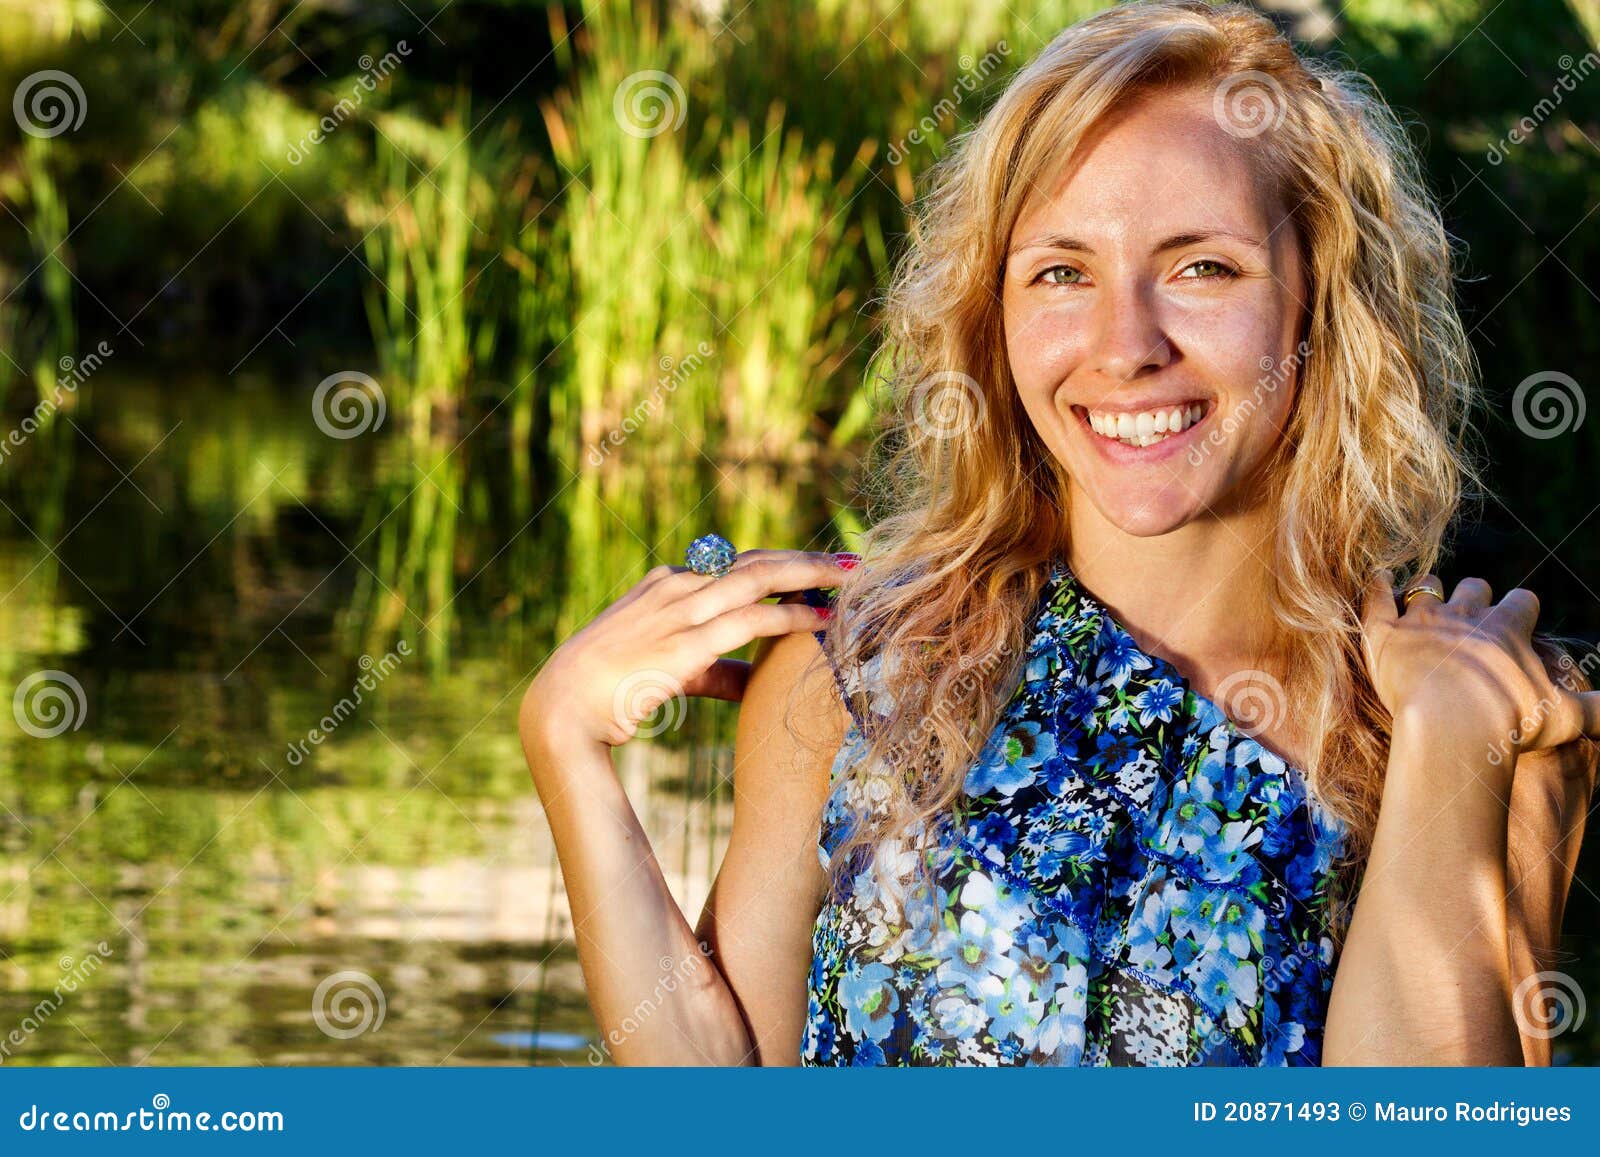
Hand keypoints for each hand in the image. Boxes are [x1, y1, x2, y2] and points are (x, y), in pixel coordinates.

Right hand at [522, 549, 850, 748]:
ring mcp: (681, 610)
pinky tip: (824, 618)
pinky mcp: (687, 642)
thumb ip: (717, 670)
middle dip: (805, 559)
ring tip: (851, 579)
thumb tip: (756, 680)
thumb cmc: (610, 692)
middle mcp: (676, 587)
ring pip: (760, 578)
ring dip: (810, 576)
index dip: (780, 564)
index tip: (815, 568)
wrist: (562, 708)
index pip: (735, 564)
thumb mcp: (669, 669)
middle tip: (849, 559)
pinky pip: (754, 619)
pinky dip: (793, 614)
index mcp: (666, 585)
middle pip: (755, 561)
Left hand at [1359, 568, 1599, 757]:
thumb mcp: (1566, 718)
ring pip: (1427, 587)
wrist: (1452, 724)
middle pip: (1474, 587)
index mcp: (1509, 628)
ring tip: (1423, 601)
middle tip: (1469, 616)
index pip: (1522, 602)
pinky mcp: (1383, 630)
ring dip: (1428, 591)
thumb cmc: (1511, 722)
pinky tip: (1380, 580)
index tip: (1519, 620)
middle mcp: (1466, 614)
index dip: (1520, 610)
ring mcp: (1422, 619)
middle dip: (1474, 597)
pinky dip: (1378, 585)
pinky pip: (1377, 595)